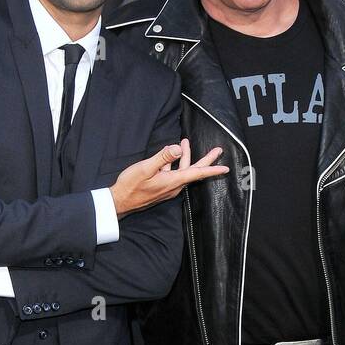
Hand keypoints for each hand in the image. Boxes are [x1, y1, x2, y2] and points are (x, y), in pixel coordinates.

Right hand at [109, 138, 227, 215]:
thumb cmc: (130, 185)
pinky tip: (169, 156)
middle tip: (218, 150)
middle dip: (206, 159)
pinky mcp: (161, 188)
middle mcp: (173, 186)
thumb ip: (162, 157)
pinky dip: (174, 164)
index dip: (212, 169)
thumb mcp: (145, 168)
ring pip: (182, 171)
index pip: (196, 173)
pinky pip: (173, 174)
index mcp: (172, 181)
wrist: (119, 202)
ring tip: (185, 142)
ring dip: (185, 157)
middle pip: (194, 171)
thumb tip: (178, 148)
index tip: (225, 168)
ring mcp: (168, 188)